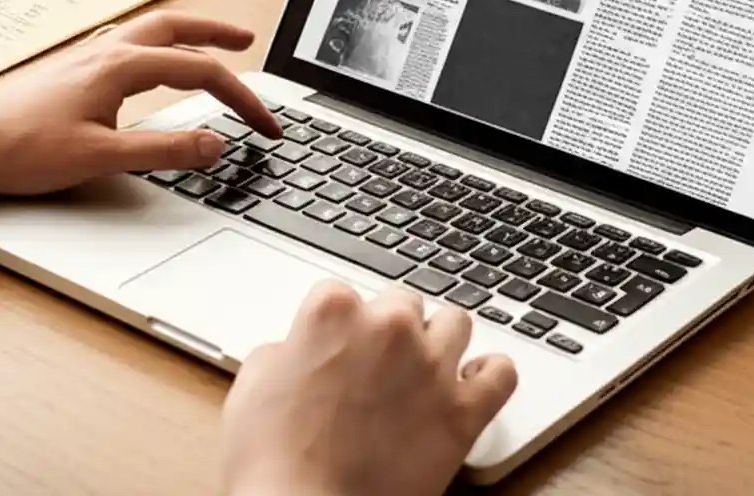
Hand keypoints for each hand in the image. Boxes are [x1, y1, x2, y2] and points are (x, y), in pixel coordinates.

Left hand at [0, 11, 282, 194]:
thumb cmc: (19, 148)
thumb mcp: (103, 157)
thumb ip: (165, 150)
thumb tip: (215, 143)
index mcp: (120, 66)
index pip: (201, 72)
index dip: (243, 98)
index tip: (266, 125)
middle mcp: (105, 51)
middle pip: (178, 29)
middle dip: (218, 33)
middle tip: (248, 40)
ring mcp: (85, 57)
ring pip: (150, 33)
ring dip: (186, 34)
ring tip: (209, 44)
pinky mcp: (70, 70)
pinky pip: (127, 44)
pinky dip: (156, 46)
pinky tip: (149, 64)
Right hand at [221, 282, 517, 495]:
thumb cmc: (271, 460)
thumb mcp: (252, 386)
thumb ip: (284, 350)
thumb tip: (298, 351)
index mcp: (334, 312)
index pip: (340, 292)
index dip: (335, 324)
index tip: (332, 348)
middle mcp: (389, 328)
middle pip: (402, 302)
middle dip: (390, 329)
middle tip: (374, 365)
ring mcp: (432, 367)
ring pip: (457, 323)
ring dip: (439, 342)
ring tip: (423, 369)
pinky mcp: (464, 411)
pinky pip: (501, 373)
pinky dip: (489, 375)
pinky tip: (471, 385)